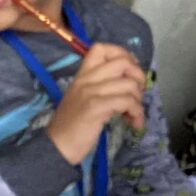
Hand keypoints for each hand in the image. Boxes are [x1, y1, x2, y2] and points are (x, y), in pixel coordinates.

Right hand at [45, 42, 148, 164]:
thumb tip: (127, 79)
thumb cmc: (70, 125)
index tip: (127, 73)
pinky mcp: (96, 108)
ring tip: (133, 113)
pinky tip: (133, 122)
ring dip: (139, 101)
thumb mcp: (82, 98)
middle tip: (137, 93)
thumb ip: (99, 86)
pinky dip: (137, 113)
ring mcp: (90, 93)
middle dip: (138, 76)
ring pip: (129, 84)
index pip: (101, 48)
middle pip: (122, 61)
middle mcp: (86, 80)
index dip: (122, 55)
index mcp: (82, 75)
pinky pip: (127, 102)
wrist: (56, 146)